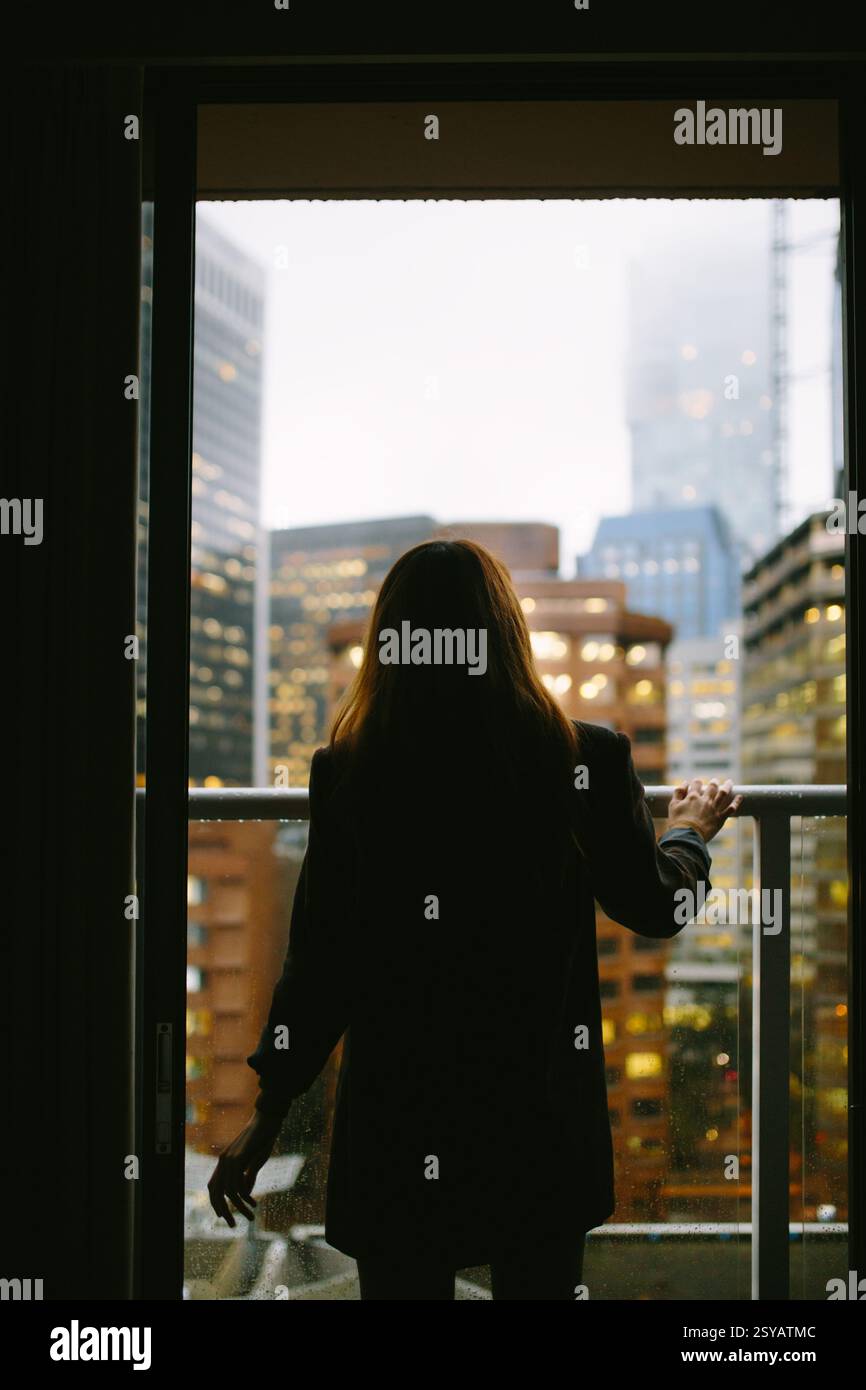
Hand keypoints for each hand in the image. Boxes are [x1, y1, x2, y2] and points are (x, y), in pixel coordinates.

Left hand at [207, 1109, 282, 1226]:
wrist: (268, 1120)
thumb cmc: (263, 1139)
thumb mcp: (255, 1161)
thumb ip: (248, 1176)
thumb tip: (245, 1193)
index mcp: (225, 1161)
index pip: (213, 1186)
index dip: (216, 1203)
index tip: (225, 1216)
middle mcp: (223, 1161)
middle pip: (215, 1192)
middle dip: (223, 1211)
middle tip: (233, 1225)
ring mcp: (229, 1159)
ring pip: (228, 1192)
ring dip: (239, 1208)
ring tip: (251, 1217)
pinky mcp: (238, 1158)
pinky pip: (238, 1185)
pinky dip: (245, 1198)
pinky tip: (253, 1203)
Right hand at [667, 777, 743, 843]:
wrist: (687, 837)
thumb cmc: (678, 823)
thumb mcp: (673, 806)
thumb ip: (678, 792)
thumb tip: (685, 783)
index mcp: (693, 796)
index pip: (697, 783)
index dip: (697, 782)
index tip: (697, 783)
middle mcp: (705, 800)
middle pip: (712, 786)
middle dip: (714, 782)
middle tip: (715, 780)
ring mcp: (714, 809)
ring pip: (723, 794)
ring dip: (727, 786)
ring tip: (729, 782)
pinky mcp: (720, 818)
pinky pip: (731, 809)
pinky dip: (737, 802)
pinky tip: (740, 797)